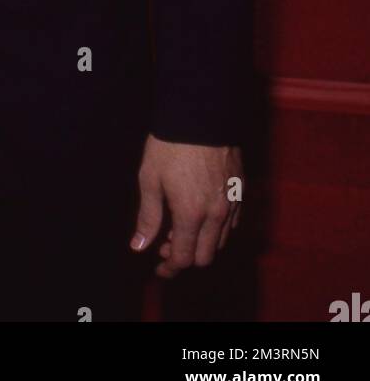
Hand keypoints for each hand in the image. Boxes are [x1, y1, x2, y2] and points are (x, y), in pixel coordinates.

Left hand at [130, 134, 241, 277]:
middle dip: (185, 258)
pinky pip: (233, 223)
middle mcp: (216, 215)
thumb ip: (147, 217)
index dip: (169, 268)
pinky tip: (201, 216)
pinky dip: (218, 229)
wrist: (199, 113)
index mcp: (191, 214)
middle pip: (205, 256)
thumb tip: (139, 246)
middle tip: (165, 246)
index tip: (158, 268)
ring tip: (180, 228)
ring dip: (201, 243)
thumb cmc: (170, 145)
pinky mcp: (240, 190)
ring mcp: (232, 203)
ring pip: (221, 241)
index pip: (183, 257)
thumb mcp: (150, 179)